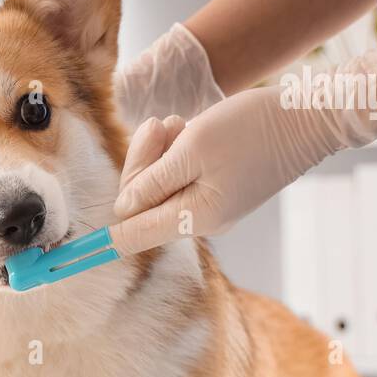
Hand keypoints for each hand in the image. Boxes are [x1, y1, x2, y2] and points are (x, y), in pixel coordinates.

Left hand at [107, 35, 376, 255]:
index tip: (68, 257)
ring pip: (159, 185)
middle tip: (157, 128)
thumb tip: (123, 209)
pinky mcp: (219, 188)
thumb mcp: (192, 148)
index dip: (100, 240)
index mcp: (195, 217)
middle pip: (141, 204)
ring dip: (158, 152)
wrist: (307, 118)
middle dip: (139, 164)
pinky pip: (181, 176)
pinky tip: (187, 129)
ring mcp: (211, 205)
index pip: (132, 238)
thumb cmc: (252, 128)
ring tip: (178, 125)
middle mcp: (202, 219)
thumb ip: (153, 182)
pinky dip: (177, 152)